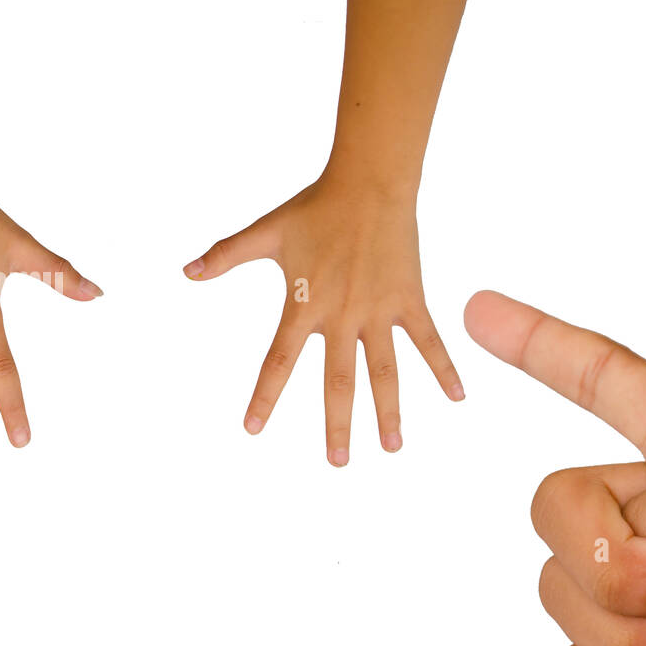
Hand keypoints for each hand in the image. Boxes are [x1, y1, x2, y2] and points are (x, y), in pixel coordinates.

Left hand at [183, 176, 463, 465]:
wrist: (368, 183)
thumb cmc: (316, 208)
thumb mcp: (266, 233)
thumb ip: (226, 255)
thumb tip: (186, 270)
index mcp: (304, 306)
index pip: (278, 361)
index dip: (264, 396)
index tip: (251, 429)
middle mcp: (341, 316)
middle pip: (338, 381)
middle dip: (337, 424)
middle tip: (337, 463)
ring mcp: (379, 311)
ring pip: (385, 371)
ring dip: (389, 411)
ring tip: (392, 447)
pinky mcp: (409, 300)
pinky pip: (429, 341)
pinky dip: (444, 368)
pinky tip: (458, 397)